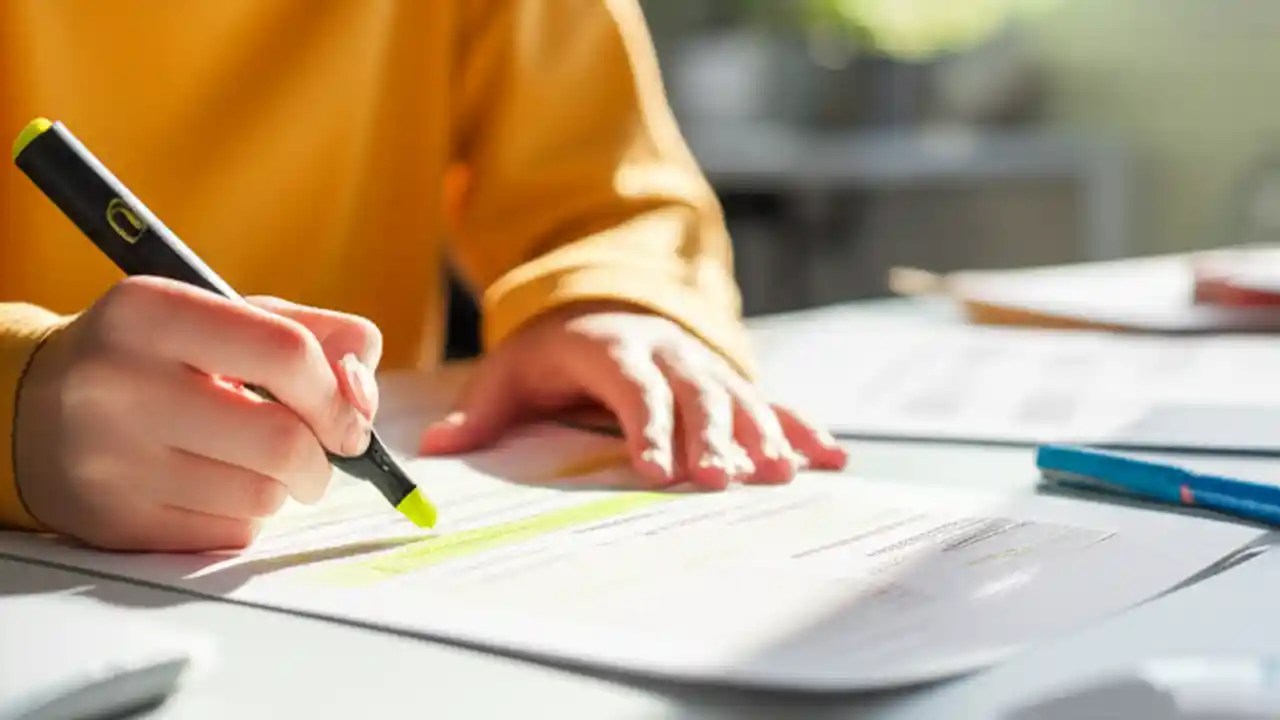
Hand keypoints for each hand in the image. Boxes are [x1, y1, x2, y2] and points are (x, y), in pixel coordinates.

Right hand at [14, 277, 381, 550]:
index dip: (339, 392)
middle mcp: (120, 384)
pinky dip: (246, 515)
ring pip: (262, 496)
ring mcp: (112, 460)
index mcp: (150, 312)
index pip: (286, 353)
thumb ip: (311, 332)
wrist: (36, 409)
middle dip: (325, 455)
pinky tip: (216, 487)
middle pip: (283, 441)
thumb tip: (363, 378)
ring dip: (286, 486)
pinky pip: (229, 532)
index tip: (351, 414)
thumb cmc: (159, 357)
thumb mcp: (222, 316)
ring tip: (258, 462)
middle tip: (322, 452)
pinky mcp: (115, 521)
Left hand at [420, 303, 845, 487]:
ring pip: (742, 397)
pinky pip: (772, 400)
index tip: (659, 472)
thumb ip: (483, 414)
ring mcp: (704, 364)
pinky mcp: (728, 378)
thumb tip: (434, 454)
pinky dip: (802, 426)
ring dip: (765, 435)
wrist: (600, 299)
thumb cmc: (553, 348)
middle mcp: (667, 354)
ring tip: (784, 474)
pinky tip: (832, 457)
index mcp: (613, 351)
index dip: (648, 430)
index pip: (634, 393)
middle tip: (725, 481)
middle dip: (714, 438)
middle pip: (698, 396)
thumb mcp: (512, 370)